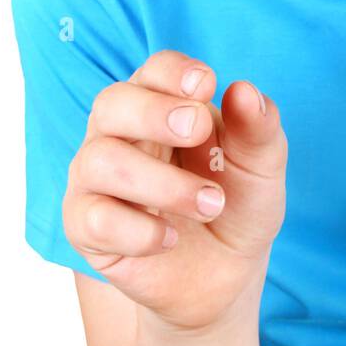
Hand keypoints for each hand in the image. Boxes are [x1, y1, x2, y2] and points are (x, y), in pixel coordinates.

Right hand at [64, 50, 286, 329]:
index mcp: (160, 104)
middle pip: (112, 103)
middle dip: (153, 113)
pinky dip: (138, 230)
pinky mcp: (86, 227)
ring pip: (101, 161)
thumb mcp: (260, 167)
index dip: (174, 72)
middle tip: (197, 130)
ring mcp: (96, 179)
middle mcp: (119, 133)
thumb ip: (257, 129)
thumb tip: (243, 90)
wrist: (224, 275)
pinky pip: (95, 219)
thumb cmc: (236, 204)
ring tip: (210, 204)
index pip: (154, 71)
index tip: (206, 85)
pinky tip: (171, 238)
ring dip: (160, 182)